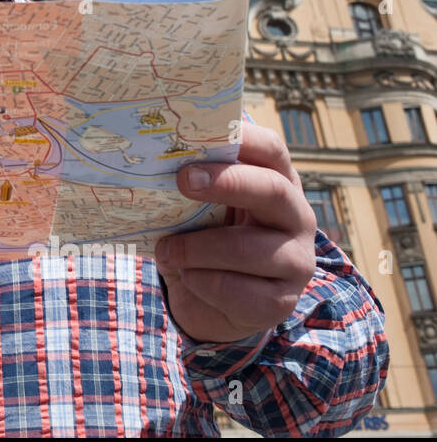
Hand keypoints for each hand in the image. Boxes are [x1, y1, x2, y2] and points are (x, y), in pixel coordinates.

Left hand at [155, 122, 316, 343]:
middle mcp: (296, 218)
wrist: (213, 305)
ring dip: (196, 248)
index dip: (242, 139)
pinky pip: (237, 290)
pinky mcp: (280, 302)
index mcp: (276, 182)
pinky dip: (202, 282)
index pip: (270, 149)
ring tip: (167, 250)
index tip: (199, 136)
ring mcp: (296, 261)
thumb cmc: (205, 241)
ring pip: (247, 248)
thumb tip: (146, 159)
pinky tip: (188, 277)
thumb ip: (189, 187)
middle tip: (182, 180)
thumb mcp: (199, 209)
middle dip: (225, 183)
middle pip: (272, 190)